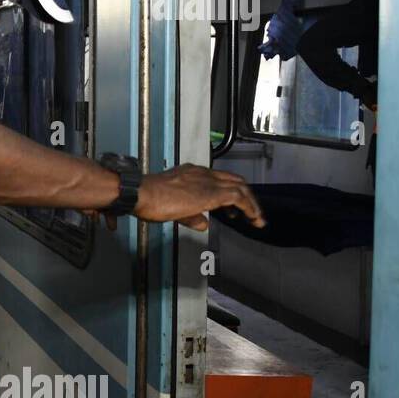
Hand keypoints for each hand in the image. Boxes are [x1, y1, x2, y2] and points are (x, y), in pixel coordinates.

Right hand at [132, 164, 264, 231]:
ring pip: (241, 187)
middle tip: (250, 213)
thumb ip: (191, 216)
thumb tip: (203, 224)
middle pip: (235, 181)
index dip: (230, 192)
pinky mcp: (212, 193)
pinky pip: (239, 198)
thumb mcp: (173, 208)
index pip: (219, 179)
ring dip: (251, 203)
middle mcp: (203, 173)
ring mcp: (208, 181)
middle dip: (246, 197)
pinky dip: (249, 208)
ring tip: (256, 218)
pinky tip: (253, 218)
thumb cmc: (149, 199)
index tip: (233, 208)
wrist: (142, 193)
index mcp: (192, 173)